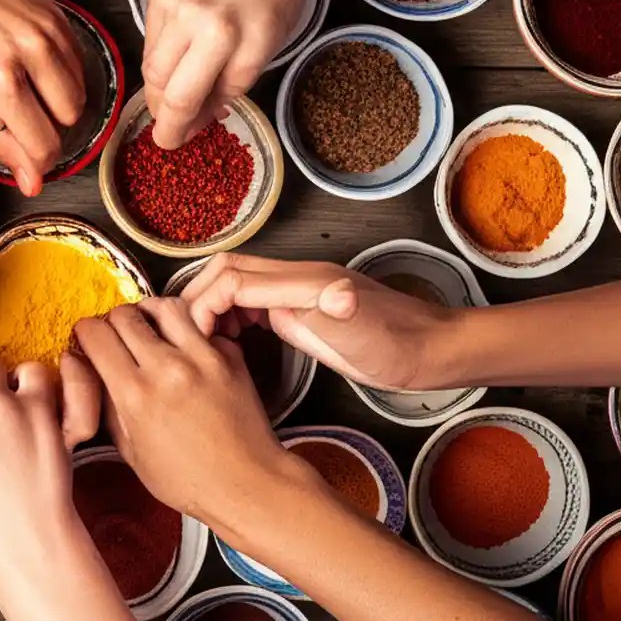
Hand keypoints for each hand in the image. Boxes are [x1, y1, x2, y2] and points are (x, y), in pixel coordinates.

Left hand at [0, 0, 84, 195]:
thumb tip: (27, 176)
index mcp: (0, 79)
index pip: (43, 144)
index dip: (37, 165)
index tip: (29, 169)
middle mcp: (33, 53)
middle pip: (69, 120)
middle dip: (48, 131)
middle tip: (19, 123)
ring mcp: (50, 32)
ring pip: (79, 93)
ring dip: (58, 105)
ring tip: (25, 95)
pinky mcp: (59, 17)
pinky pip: (78, 64)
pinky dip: (63, 78)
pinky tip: (35, 72)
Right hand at [75, 299, 296, 520]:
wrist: (246, 484)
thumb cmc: (188, 480)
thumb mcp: (130, 451)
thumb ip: (108, 405)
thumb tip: (93, 370)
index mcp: (135, 394)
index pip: (96, 333)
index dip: (86, 333)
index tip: (89, 341)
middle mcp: (168, 368)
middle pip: (126, 313)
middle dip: (113, 321)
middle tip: (117, 337)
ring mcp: (203, 358)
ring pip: (165, 305)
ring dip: (150, 315)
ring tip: (150, 332)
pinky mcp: (230, 356)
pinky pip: (201, 325)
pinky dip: (187, 331)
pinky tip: (185, 352)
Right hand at [144, 0, 306, 147]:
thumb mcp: (268, 46)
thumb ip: (232, 84)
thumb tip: (194, 121)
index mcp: (247, 39)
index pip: (206, 100)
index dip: (191, 127)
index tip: (182, 139)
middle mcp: (207, 24)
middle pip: (172, 92)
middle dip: (167, 123)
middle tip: (167, 137)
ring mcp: (177, 9)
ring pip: (152, 72)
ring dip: (158, 96)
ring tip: (170, 103)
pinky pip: (149, 46)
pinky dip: (158, 64)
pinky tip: (174, 64)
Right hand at [181, 254, 456, 390]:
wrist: (432, 350)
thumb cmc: (397, 345)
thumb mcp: (365, 331)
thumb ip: (338, 309)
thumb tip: (330, 294)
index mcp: (302, 282)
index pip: (232, 279)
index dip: (204, 305)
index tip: (195, 339)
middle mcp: (295, 280)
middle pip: (227, 270)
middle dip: (198, 298)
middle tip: (188, 337)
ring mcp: (299, 292)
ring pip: (237, 283)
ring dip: (212, 305)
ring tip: (204, 341)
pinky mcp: (303, 308)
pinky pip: (253, 302)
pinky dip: (230, 315)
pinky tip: (232, 341)